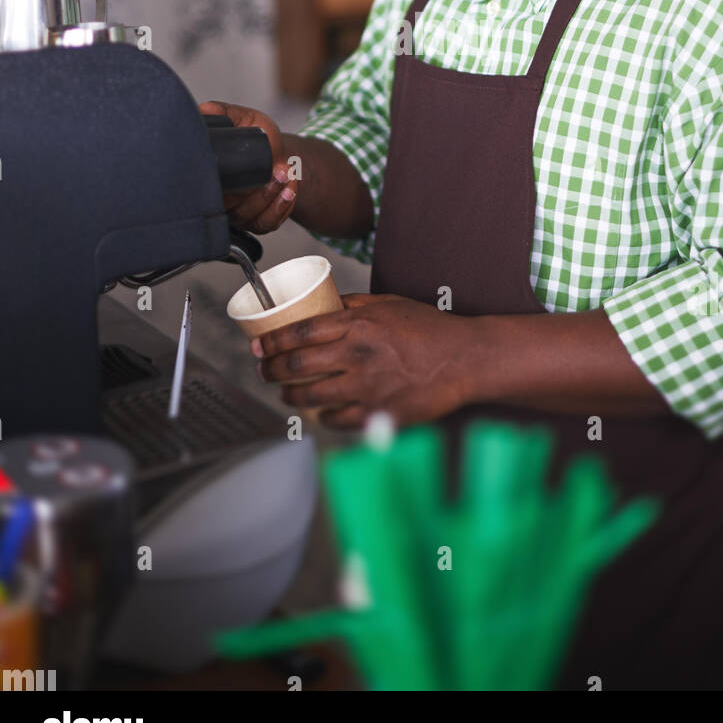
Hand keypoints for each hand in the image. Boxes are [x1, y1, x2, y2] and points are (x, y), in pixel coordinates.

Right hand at [200, 99, 295, 233]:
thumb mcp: (243, 119)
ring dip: (273, 197)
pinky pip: (268, 223)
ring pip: (252, 218)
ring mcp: (241, 215)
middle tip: (277, 171)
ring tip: (286, 175)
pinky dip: (282, 207)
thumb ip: (223, 112)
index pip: (210, 193)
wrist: (281, 152)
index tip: (250, 168)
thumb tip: (204, 109)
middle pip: (234, 210)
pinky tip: (290, 190)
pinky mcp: (260, 222)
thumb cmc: (259, 137)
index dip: (229, 186)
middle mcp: (223, 202)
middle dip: (259, 192)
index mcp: (214, 181)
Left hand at [253, 292, 478, 431]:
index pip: (299, 332)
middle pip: (296, 365)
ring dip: (289, 395)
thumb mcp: (390, 303)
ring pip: (309, 396)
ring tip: (285, 392)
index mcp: (358, 325)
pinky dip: (322, 416)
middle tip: (264, 370)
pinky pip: (336, 419)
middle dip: (270, 369)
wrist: (464, 359)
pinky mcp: (377, 413)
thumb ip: (354, 305)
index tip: (259, 346)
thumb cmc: (430, 329)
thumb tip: (323, 303)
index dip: (272, 341)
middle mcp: (357, 356)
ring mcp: (366, 388)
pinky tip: (320, 411)